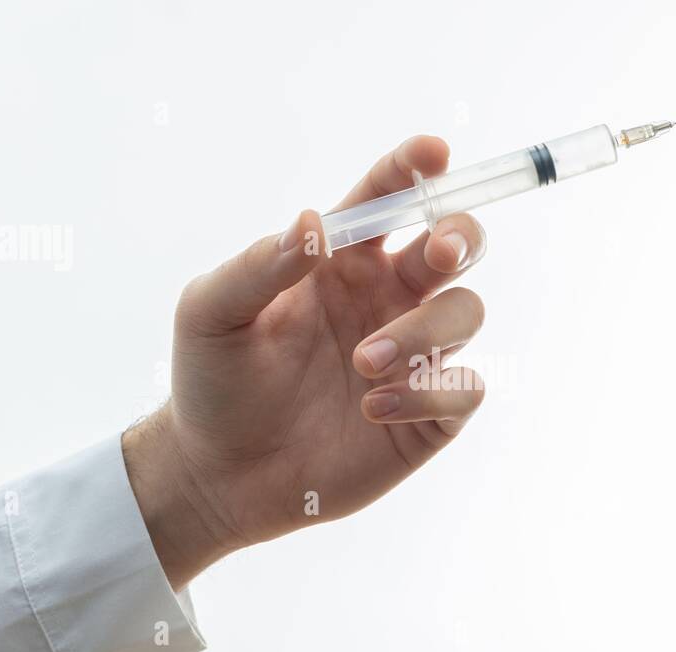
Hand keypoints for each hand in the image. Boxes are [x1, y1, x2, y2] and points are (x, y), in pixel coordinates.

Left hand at [124, 136, 487, 589]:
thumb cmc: (213, 382)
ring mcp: (413, 356)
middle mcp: (386, 299)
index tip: (433, 152)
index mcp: (342, 261)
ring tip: (362, 364)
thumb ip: (261, 264)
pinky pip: (464, 389)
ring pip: (465, 313)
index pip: (390, 199)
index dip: (415, 169)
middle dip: (461, 237)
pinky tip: (372, 409)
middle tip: (437, 254)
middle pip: (457, 245)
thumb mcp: (210, 314)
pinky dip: (428, 392)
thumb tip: (313, 222)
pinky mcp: (427, 415)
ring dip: (423, 332)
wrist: (219, 475)